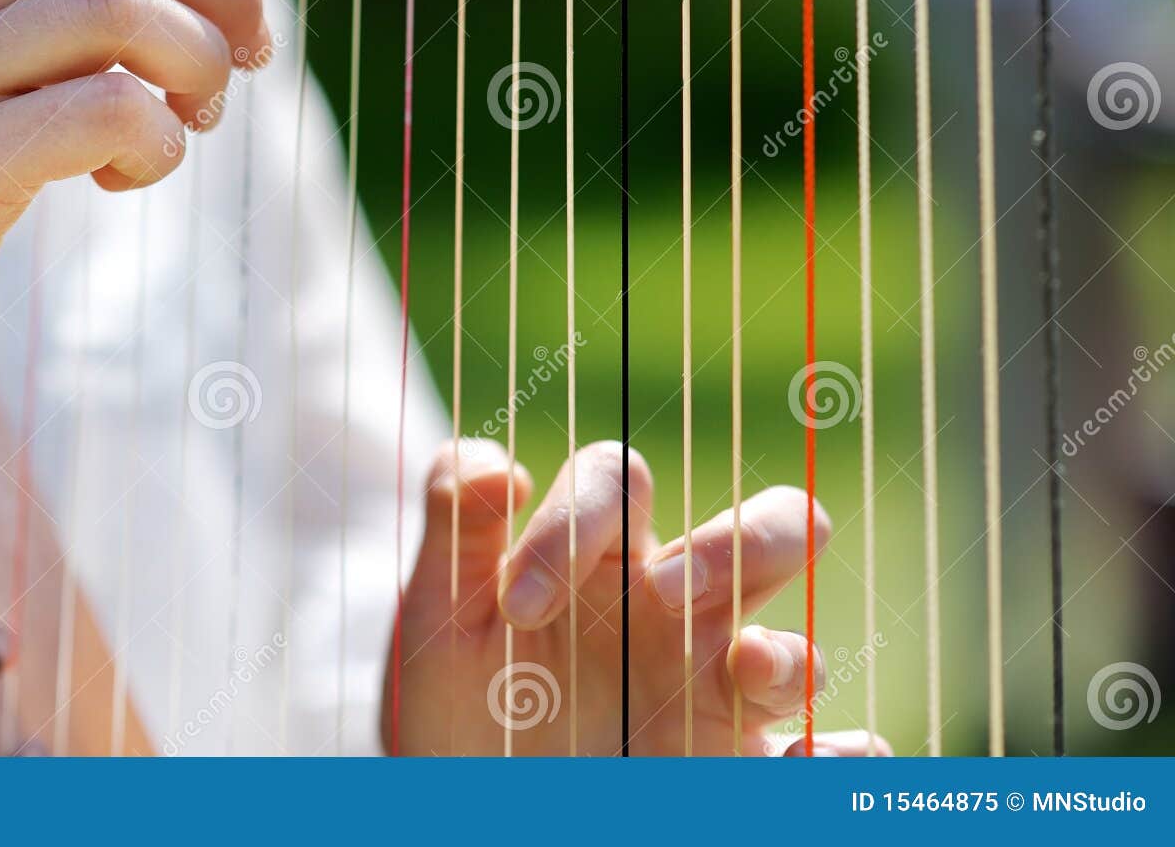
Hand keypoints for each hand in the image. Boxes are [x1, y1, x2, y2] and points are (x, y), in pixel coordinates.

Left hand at [383, 439, 890, 755]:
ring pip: (800, 648)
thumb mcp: (437, 618)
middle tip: (668, 589)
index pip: (618, 480)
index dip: (573, 519)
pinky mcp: (740, 774)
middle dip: (741, 539)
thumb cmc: (454, 706)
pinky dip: (839, 761)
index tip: (518, 608)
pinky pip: (833, 760)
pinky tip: (805, 766)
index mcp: (601, 558)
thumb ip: (455, 528)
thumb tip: (501, 468)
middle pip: (771, 525)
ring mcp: (715, 696)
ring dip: (786, 653)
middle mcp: (676, 614)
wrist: (467, 808)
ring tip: (746, 667)